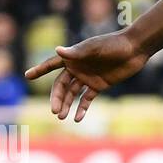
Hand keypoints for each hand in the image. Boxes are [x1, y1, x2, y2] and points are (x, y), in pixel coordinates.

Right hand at [24, 30, 150, 121]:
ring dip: (67, 105)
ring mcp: (88, 77)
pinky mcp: (100, 85)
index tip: (27, 75)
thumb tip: (58, 50)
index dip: (40, 69)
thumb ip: (77, 52)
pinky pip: (87, 99)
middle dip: (56, 98)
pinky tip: (77, 118)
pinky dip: (82, 108)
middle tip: (55, 111)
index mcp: (73, 57)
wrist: (135, 49)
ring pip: (72, 94)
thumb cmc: (114, 44)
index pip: (52, 64)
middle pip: (61, 85)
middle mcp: (78, 68)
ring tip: (62, 116)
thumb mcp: (95, 48)